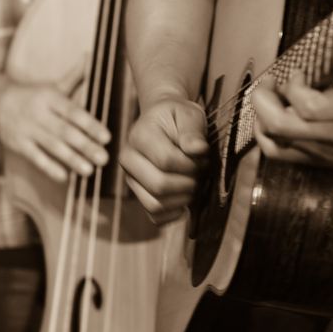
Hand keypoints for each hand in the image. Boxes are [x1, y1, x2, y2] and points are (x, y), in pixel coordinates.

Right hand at [0, 81, 110, 183]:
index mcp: (50, 98)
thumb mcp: (53, 85)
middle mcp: (39, 113)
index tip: (106, 137)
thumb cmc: (33, 94)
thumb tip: (92, 56)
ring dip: (71, 159)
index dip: (90, 125)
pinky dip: (49, 167)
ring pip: (52, 146)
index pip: (73, 112)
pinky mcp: (18, 144)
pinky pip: (35, 157)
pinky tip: (64, 176)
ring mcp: (27, 130)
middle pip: (65, 132)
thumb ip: (75, 75)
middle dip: (85, 146)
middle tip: (104, 158)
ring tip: (89, 170)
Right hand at [119, 97, 210, 223]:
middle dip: (188, 183)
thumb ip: (193, 131)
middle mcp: (129, 160)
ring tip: (194, 183)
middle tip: (200, 172)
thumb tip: (197, 149)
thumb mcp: (189, 115)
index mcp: (139, 136)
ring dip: (183, 199)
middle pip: (159, 185)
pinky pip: (155, 216)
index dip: (190, 164)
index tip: (202, 157)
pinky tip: (187, 201)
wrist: (164, 122)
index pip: (166, 161)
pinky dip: (174, 214)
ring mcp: (131, 179)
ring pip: (155, 204)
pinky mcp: (138, 194)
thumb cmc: (178, 118)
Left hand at [251, 63, 332, 186]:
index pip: (307, 105)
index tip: (300, 70)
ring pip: (274, 141)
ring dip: (263, 115)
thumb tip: (327, 45)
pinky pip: (281, 154)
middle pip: (280, 125)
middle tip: (272, 81)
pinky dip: (267, 136)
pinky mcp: (322, 161)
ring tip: (272, 97)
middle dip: (264, 98)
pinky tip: (273, 118)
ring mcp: (325, 151)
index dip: (293, 84)